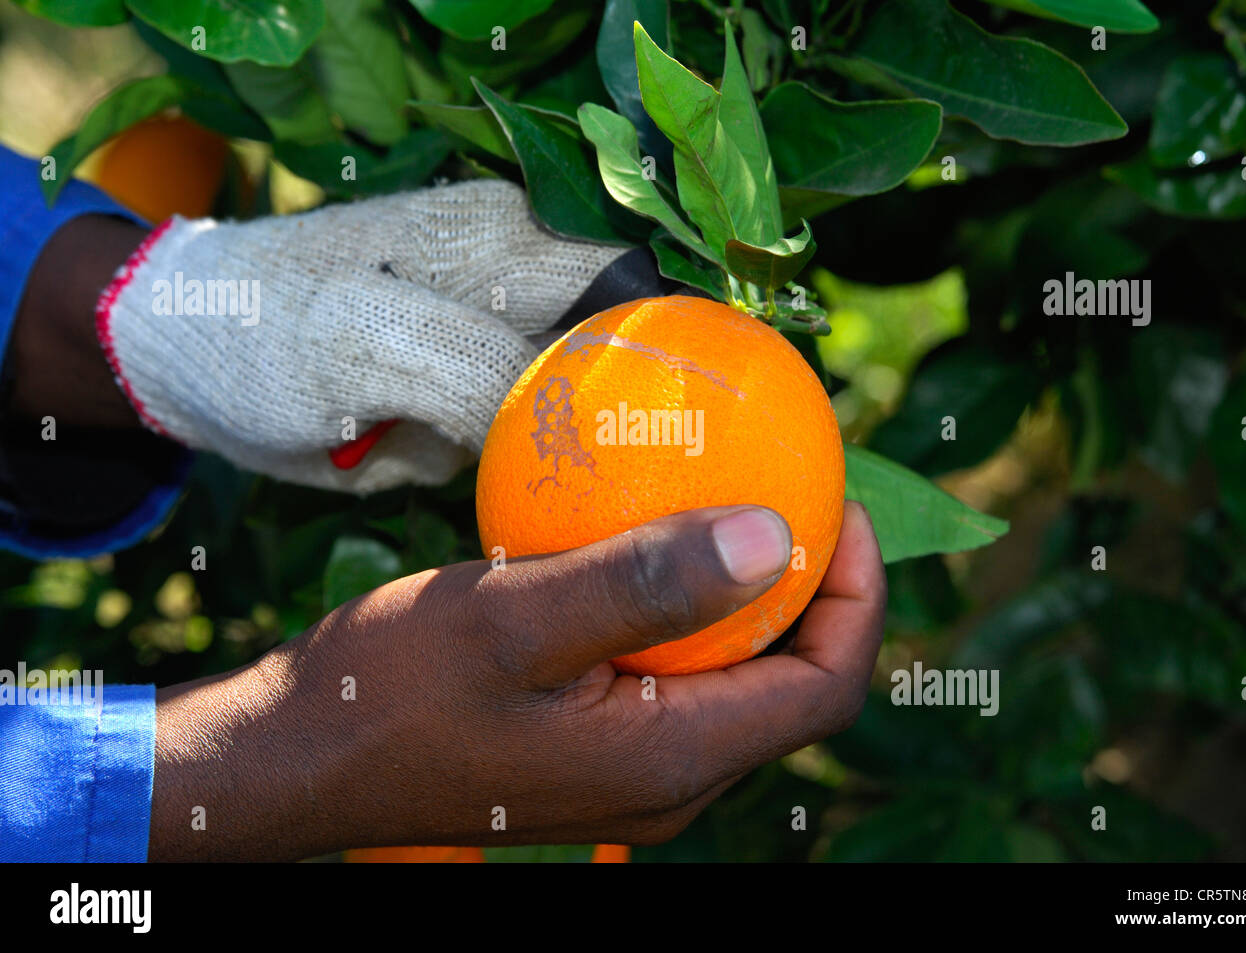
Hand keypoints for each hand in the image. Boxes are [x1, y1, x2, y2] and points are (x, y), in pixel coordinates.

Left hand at [91, 180, 644, 491]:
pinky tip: (524, 502)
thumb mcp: (366, 345)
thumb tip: (572, 431)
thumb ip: (480, 371)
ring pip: (583, 402)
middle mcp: (521, 281)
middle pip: (623, 352)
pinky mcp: (471, 388)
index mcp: (512, 240)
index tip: (690, 436)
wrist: (189, 362)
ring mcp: (497, 338)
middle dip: (635, 419)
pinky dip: (530, 472)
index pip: (637, 290)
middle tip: (647, 492)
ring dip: (580, 453)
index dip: (673, 356)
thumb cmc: (264, 336)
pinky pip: (531, 433)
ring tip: (587, 505)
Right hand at [148, 502, 884, 859]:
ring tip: (732, 506)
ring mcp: (629, 773)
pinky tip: (646, 547)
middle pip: (789, 687)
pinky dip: (684, 614)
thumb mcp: (519, 619)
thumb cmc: (392, 690)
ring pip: (731, 683)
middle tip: (794, 491)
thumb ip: (649, 582)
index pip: (824, 688)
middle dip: (814, 592)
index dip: (858, 597)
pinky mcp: (591, 751)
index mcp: (672, 761)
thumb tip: (776, 534)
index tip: (835, 503)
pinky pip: (671, 680)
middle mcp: (668, 782)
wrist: (298, 757)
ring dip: (748, 600)